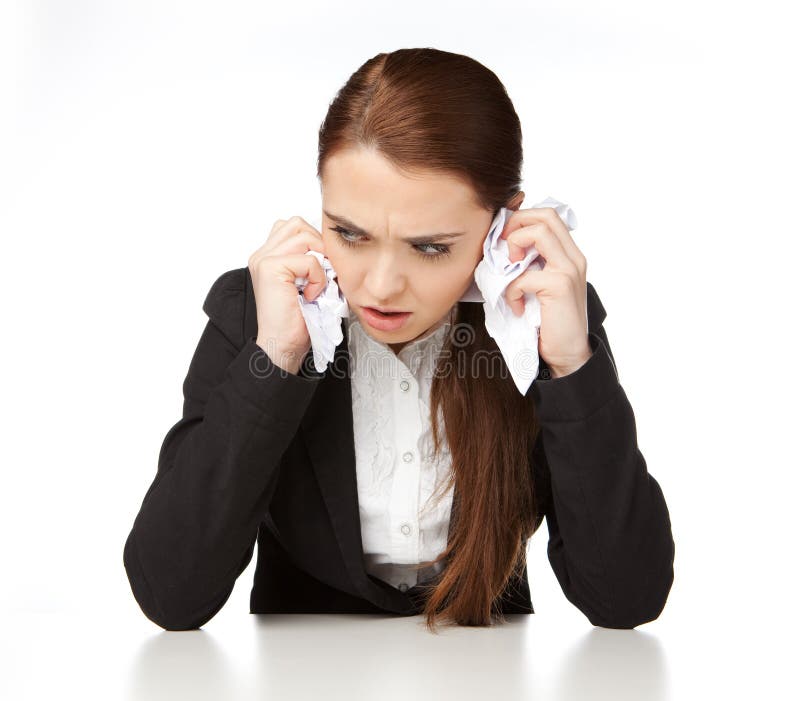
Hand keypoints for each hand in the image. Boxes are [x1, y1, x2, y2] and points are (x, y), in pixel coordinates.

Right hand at [248, 216, 326, 373]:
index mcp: (268, 255)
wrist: (283, 345)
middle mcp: (262, 254)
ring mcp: (263, 259)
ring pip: (305, 236)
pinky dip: (318, 278)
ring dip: (319, 262)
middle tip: (320, 276)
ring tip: (314, 285)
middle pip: (299, 224)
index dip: (315, 243)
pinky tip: (310, 296)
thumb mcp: (308, 282)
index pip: (295, 227)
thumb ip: (311, 259)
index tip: (319, 272)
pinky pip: (309, 260)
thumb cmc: (298, 320)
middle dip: (318, 246)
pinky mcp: (270, 268)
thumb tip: (333, 245)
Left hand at [500, 207, 591, 376]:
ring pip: (539, 232)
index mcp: (569, 255)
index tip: (505, 239)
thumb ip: (531, 266)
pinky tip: (516, 307)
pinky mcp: (559, 286)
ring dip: (515, 247)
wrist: (568, 354)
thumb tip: (503, 249)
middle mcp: (573, 258)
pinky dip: (512, 291)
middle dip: (517, 225)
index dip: (522, 218)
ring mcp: (569, 270)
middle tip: (504, 250)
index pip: (548, 215)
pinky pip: (524, 275)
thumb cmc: (550, 322)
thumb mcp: (540, 287)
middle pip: (546, 215)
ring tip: (509, 272)